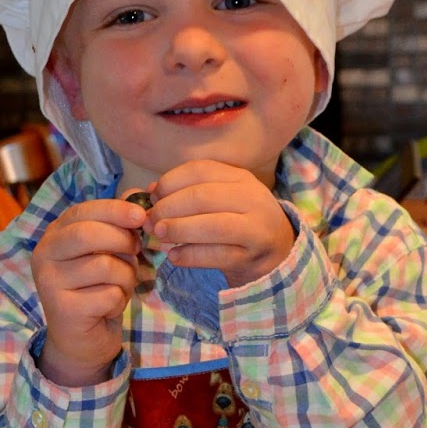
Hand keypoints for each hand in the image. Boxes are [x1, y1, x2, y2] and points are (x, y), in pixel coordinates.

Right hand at [31, 196, 147, 385]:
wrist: (84, 339)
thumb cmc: (99, 288)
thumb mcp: (110, 252)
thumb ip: (120, 223)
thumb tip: (140, 193)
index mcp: (55, 235)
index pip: (82, 211)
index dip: (115, 210)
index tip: (140, 216)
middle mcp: (45, 255)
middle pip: (89, 235)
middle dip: (122, 242)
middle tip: (135, 254)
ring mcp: (50, 283)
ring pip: (105, 266)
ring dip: (126, 277)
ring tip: (121, 287)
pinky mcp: (63, 310)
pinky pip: (108, 295)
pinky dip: (120, 300)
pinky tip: (111, 307)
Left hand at [146, 160, 294, 287]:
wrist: (277, 253)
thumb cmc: (238, 222)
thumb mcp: (219, 200)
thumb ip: (186, 192)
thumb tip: (147, 192)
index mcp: (241, 178)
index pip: (200, 170)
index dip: (169, 182)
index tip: (152, 197)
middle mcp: (253, 199)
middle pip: (202, 197)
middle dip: (168, 209)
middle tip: (150, 222)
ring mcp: (256, 228)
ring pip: (211, 226)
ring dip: (178, 230)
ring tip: (159, 236)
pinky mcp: (253, 256)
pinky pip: (216, 255)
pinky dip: (190, 256)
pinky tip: (174, 257)